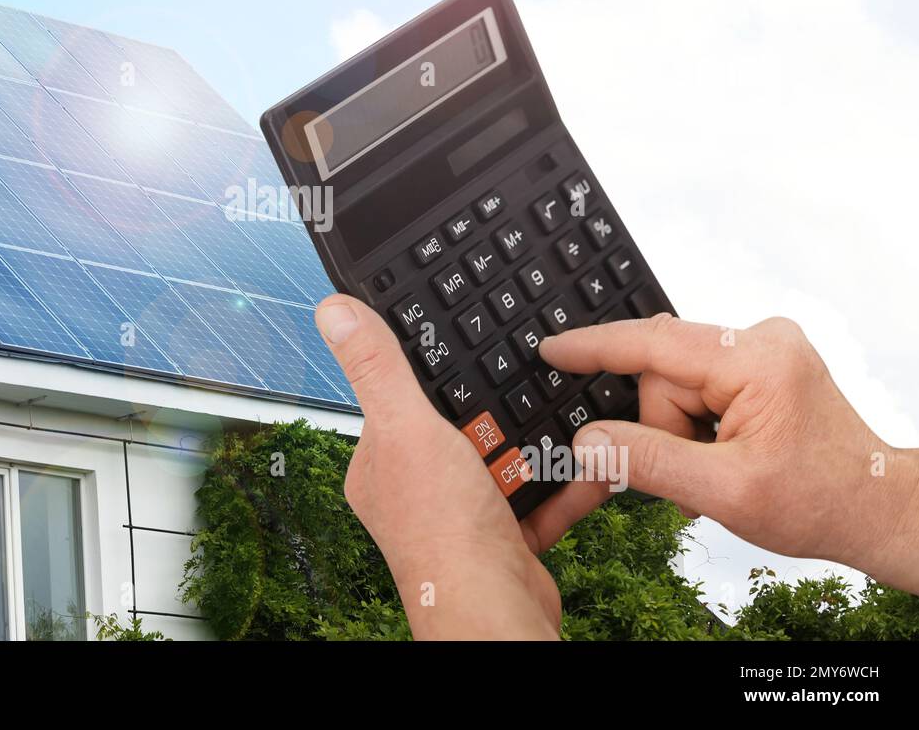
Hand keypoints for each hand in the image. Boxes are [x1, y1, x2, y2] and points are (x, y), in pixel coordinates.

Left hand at [315, 294, 560, 639]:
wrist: (496, 607)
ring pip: (504, 456)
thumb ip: (376, 368)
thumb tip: (335, 311)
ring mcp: (460, 512)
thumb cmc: (441, 530)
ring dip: (531, 447)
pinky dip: (563, 481)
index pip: (399, 400)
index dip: (431, 379)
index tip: (463, 360)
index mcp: (377, 464)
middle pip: (460, 425)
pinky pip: (539, 493)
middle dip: (493, 418)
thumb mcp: (405, 427)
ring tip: (553, 439)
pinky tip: (583, 466)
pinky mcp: (504, 534)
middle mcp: (414, 489)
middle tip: (507, 415)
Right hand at [538, 314, 918, 596]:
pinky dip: (694, 425)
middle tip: (691, 478)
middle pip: (661, 372)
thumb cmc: (819, 501)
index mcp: (757, 361)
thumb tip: (589, 441)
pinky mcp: (757, 364)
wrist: (872, 509)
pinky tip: (720, 455)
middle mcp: (760, 340)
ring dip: (678, 432)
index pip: (654, 344)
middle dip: (662, 427)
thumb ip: (649, 462)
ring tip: (713, 474)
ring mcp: (760, 349)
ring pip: (673, 383)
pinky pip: (694, 385)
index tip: (551, 349)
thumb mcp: (725, 492)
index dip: (596, 348)